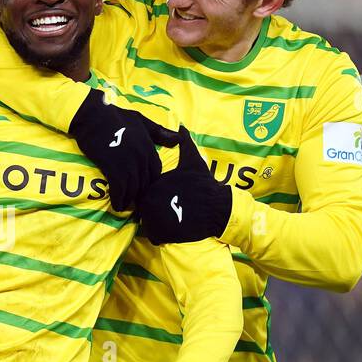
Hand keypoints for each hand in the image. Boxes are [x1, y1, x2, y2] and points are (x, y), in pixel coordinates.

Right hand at [68, 89, 180, 210]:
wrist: (93, 116)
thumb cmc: (115, 116)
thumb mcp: (141, 120)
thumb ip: (159, 132)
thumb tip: (179, 139)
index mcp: (148, 146)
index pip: (156, 170)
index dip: (151, 181)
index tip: (145, 187)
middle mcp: (141, 157)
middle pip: (145, 182)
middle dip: (141, 193)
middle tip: (135, 201)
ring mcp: (128, 163)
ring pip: (133, 188)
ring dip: (130, 199)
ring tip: (125, 205)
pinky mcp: (113, 168)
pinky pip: (119, 189)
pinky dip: (118, 199)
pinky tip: (116, 205)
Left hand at [136, 126, 232, 243]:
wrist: (218, 208)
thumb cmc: (204, 185)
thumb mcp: (193, 161)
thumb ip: (184, 143)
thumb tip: (181, 126)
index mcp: (154, 182)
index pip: (143, 190)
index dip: (154, 194)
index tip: (167, 196)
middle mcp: (150, 199)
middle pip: (143, 207)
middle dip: (153, 209)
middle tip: (171, 209)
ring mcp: (154, 218)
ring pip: (146, 222)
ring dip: (156, 222)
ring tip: (172, 218)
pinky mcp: (160, 233)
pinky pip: (153, 235)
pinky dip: (160, 234)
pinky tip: (173, 228)